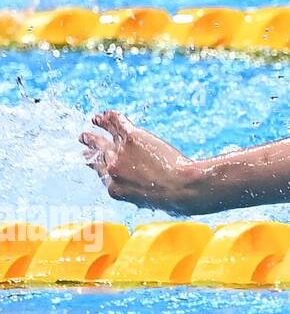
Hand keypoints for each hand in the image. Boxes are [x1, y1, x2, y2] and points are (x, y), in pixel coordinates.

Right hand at [80, 111, 197, 214]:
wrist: (181, 187)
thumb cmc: (172, 197)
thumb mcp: (145, 200)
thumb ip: (135, 189)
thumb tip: (140, 185)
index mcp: (114, 188)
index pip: (100, 171)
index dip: (95, 163)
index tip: (88, 157)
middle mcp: (112, 170)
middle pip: (98, 153)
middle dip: (91, 144)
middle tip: (84, 137)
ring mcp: (120, 153)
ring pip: (105, 136)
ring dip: (99, 126)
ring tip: (94, 120)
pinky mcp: (132, 138)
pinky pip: (117, 124)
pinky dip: (111, 117)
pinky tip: (107, 113)